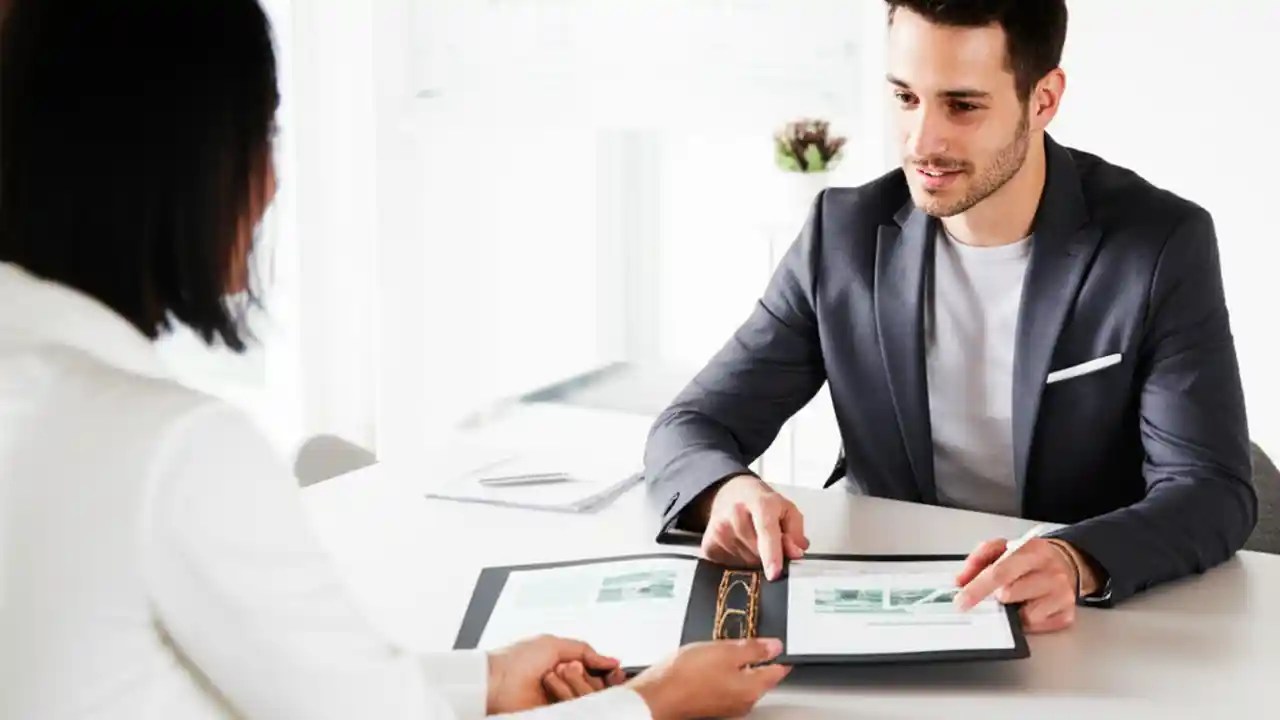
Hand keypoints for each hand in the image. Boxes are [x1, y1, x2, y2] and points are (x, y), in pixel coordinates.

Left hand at [486, 635, 624, 713]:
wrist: (496, 680)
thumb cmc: (517, 658)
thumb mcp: (555, 644)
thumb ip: (586, 651)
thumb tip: (612, 660)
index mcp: (566, 666)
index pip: (599, 674)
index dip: (608, 673)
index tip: (613, 671)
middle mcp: (565, 684)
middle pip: (597, 687)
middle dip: (585, 675)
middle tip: (567, 667)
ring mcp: (560, 701)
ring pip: (588, 698)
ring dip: (572, 683)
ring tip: (551, 675)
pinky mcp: (555, 714)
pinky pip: (575, 708)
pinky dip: (565, 692)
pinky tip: (549, 683)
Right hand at [629, 639, 790, 719]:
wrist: (657, 694)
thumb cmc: (688, 674)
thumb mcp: (726, 651)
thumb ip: (754, 649)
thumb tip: (775, 646)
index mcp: (752, 689)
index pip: (778, 670)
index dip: (777, 652)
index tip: (773, 641)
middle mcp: (744, 701)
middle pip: (760, 676)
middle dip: (753, 657)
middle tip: (738, 641)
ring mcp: (727, 705)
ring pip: (741, 679)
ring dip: (734, 664)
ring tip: (717, 650)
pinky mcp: (712, 703)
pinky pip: (724, 684)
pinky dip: (720, 672)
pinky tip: (706, 662)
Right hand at [700, 475, 809, 579]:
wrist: (729, 492)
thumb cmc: (760, 502)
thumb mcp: (786, 509)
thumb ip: (795, 532)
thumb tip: (795, 553)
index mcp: (760, 501)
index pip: (766, 530)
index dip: (772, 553)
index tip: (774, 573)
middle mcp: (736, 512)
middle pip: (757, 552)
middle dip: (767, 555)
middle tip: (766, 539)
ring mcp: (719, 528)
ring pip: (744, 562)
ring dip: (753, 558)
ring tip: (751, 538)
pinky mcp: (708, 542)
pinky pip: (728, 565)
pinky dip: (737, 561)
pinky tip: (737, 544)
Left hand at [953, 537, 1097, 633]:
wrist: (1069, 562)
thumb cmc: (1031, 557)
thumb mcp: (1004, 547)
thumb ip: (979, 558)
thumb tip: (960, 581)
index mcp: (1032, 551)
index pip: (999, 572)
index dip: (977, 588)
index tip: (962, 601)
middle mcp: (1050, 572)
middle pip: (1008, 594)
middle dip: (996, 597)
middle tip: (998, 592)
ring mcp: (1061, 595)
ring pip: (1023, 614)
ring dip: (1014, 608)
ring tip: (1019, 596)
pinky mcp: (1066, 615)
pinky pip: (1035, 626)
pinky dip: (1027, 619)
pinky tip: (1031, 605)